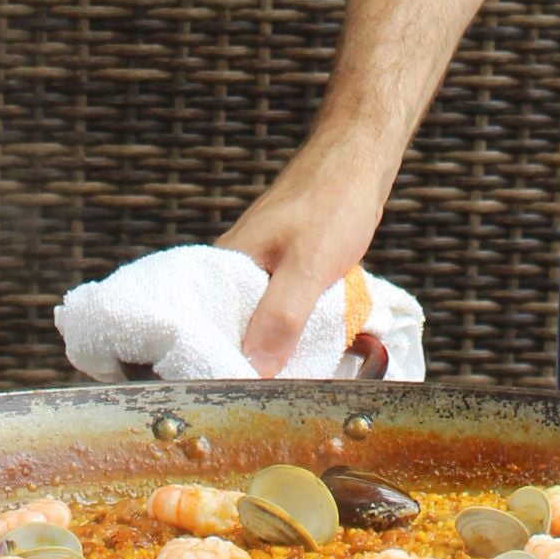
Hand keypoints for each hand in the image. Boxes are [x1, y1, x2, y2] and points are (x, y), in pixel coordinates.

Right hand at [220, 156, 387, 377]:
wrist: (357, 163)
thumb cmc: (333, 203)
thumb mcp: (309, 266)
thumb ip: (282, 317)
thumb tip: (254, 369)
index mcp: (226, 266)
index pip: (202, 327)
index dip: (213, 362)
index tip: (231, 395)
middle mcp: (233, 269)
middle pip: (228, 329)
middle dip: (246, 361)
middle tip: (267, 393)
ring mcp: (256, 269)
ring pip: (256, 322)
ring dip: (273, 346)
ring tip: (287, 376)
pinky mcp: (279, 270)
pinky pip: (276, 310)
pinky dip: (290, 327)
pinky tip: (304, 342)